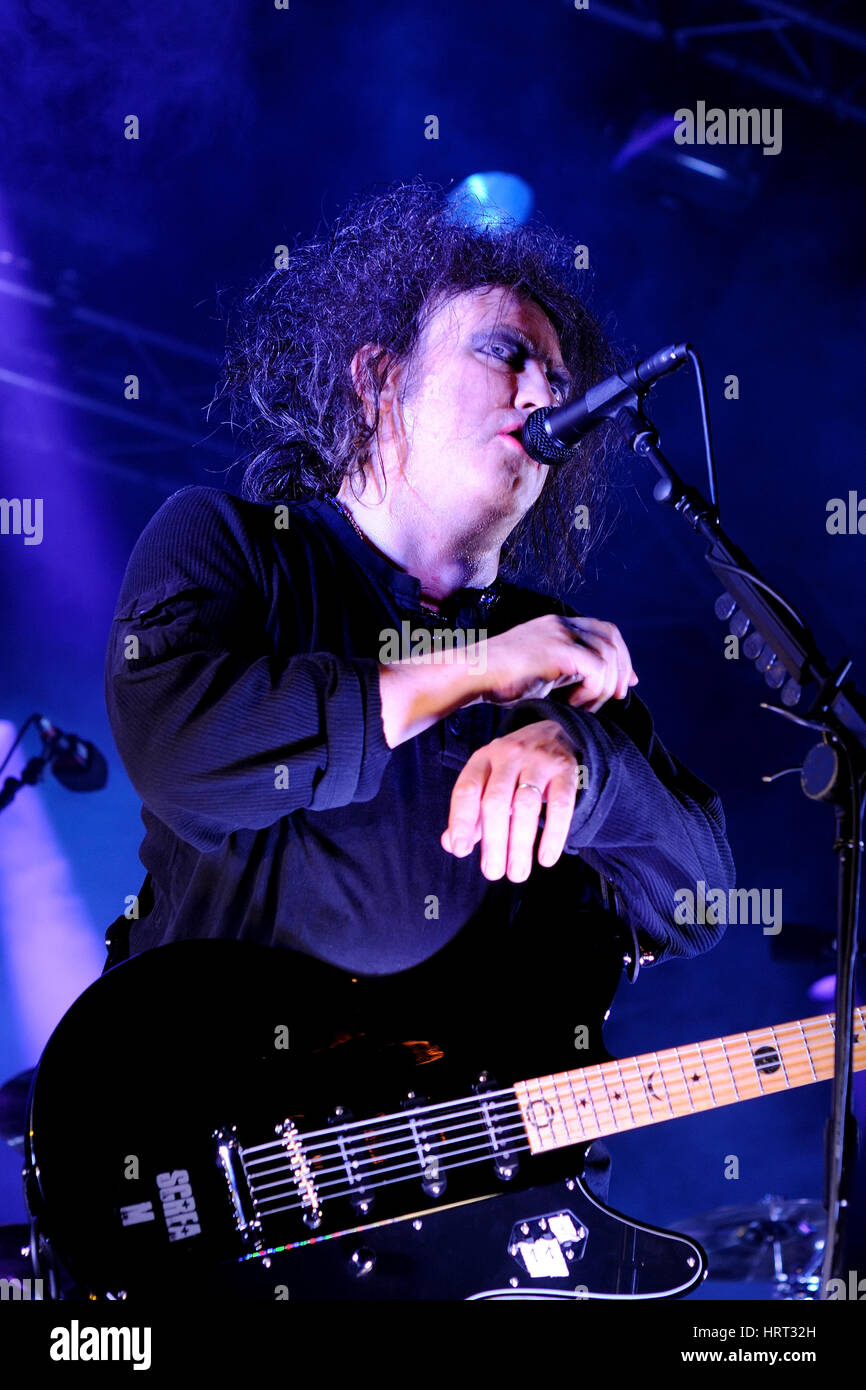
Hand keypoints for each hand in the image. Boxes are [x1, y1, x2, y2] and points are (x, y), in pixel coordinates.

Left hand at [440, 720, 583, 881]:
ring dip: (520, 844)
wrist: (554, 733)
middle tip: (493, 873)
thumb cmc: (513, 768)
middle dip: (494, 842)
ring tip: (517, 873)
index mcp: (483, 759)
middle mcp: (508, 756)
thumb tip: (452, 844)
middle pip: (496, 802)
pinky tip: (546, 858)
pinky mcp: (566, 771)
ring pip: (525, 806)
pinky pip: (560, 806)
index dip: (461, 821)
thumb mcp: (487, 781)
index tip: (461, 850)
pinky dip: (554, 835)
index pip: (467, 790)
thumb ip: (470, 813)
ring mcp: (538, 761)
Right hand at [476, 614, 636, 713]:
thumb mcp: (544, 671)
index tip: (623, 685)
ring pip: (608, 656)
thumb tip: (604, 685)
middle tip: (618, 697)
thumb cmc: (501, 680)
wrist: (472, 674)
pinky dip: (593, 690)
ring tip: (585, 705)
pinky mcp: (557, 649)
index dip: (621, 657)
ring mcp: (560, 633)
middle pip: (612, 638)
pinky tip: (574, 703)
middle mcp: (562, 624)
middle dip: (622, 670)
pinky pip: (596, 668)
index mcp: (559, 625)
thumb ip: (573, 672)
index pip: (606, 631)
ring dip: (605, 687)